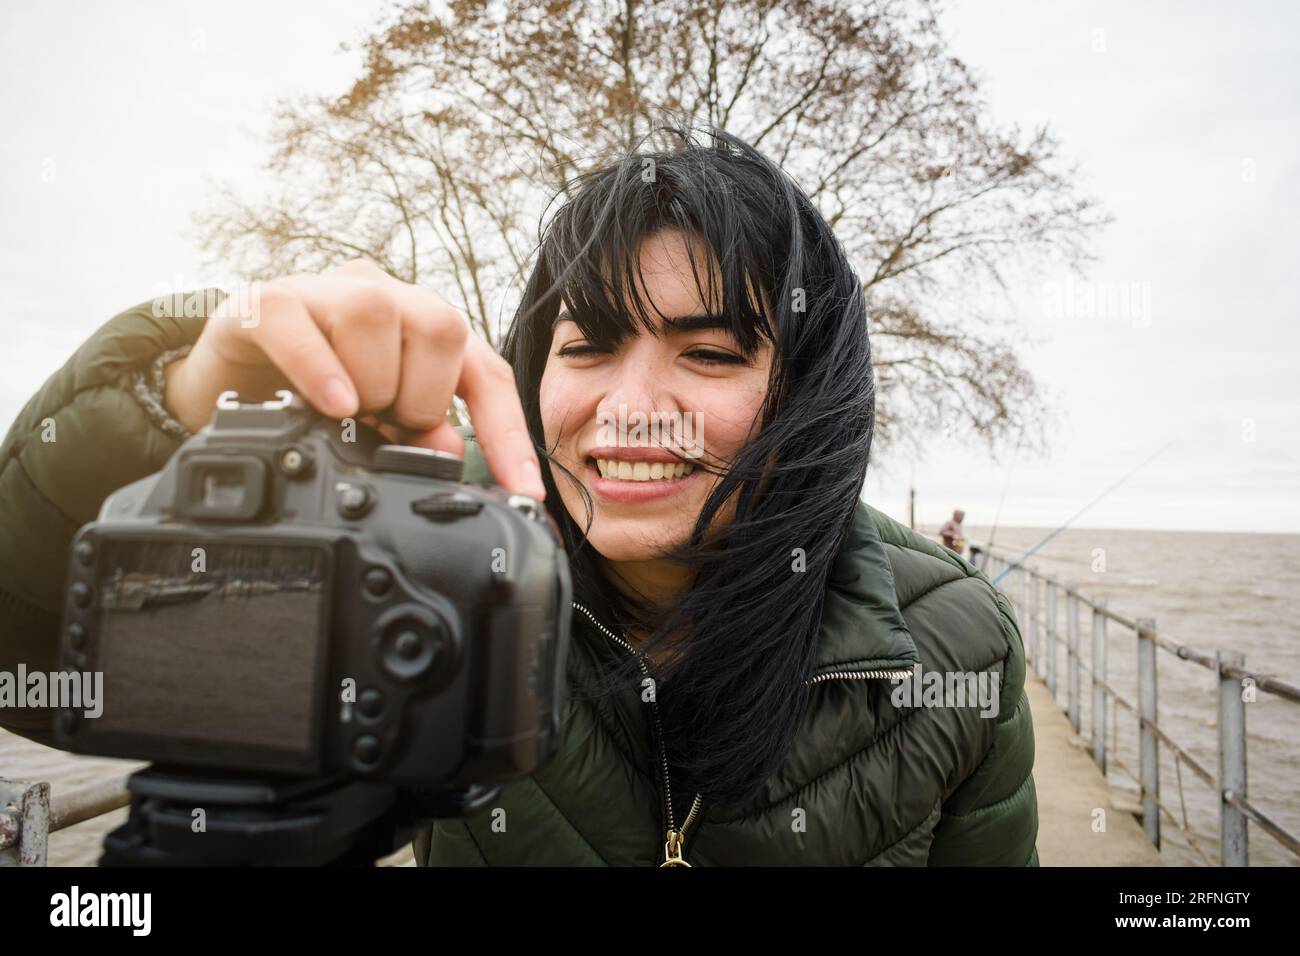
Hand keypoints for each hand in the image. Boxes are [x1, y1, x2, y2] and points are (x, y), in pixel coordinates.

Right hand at [162, 259, 544, 497]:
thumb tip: (451, 450)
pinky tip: (329, 403)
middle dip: (423, 398)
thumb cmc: (309, 396)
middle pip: (442, 327)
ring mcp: (324, 292)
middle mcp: (383, 297)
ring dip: (373, 382)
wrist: (221, 378)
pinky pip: (299, 322)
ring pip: (378, 315)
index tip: (523, 490)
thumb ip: (415, 434)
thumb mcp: (373, 426)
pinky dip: (320, 367)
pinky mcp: (266, 301)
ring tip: (348, 413)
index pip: (485, 372)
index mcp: (421, 328)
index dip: (508, 431)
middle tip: (386, 428)